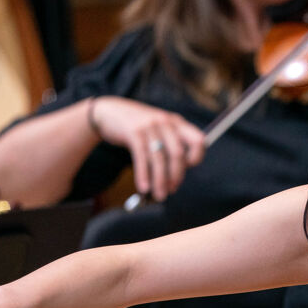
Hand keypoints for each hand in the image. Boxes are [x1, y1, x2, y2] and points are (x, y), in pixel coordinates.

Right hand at [89, 96, 205, 200]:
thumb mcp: (159, 129)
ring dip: (160, 181)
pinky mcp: (134, 132)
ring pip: (159, 158)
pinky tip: (144, 188)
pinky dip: (143, 175)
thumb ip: (170, 146)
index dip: (196, 157)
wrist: (109, 111)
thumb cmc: (138, 127)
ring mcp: (150, 126)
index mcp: (177, 122)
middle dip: (176, 176)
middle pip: (177, 154)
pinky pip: (142, 158)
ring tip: (159, 195)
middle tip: (171, 190)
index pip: (198, 140)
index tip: (188, 169)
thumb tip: (176, 178)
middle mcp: (166, 122)